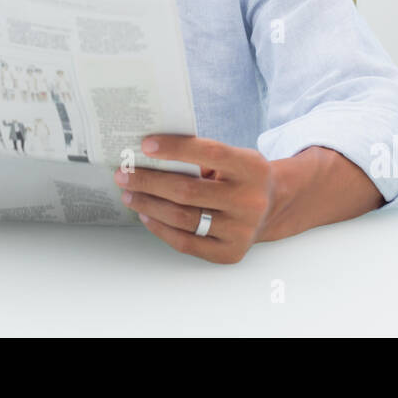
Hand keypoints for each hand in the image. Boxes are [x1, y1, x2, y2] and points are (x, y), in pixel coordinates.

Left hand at [116, 135, 275, 263]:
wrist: (272, 207)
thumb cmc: (241, 176)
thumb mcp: (234, 157)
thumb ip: (202, 155)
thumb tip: (151, 154)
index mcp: (252, 168)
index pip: (210, 153)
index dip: (176, 148)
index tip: (146, 145)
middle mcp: (250, 201)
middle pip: (187, 191)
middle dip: (149, 181)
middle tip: (124, 174)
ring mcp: (241, 230)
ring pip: (182, 218)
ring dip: (149, 205)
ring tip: (129, 195)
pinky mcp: (230, 252)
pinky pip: (186, 242)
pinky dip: (160, 228)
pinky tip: (146, 215)